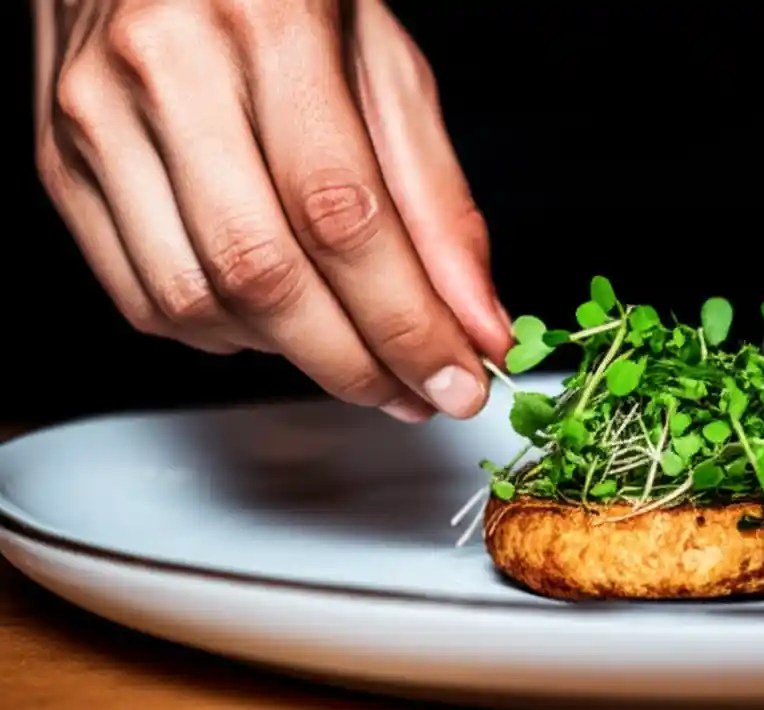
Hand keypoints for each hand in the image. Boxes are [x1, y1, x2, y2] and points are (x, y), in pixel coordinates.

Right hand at [33, 0, 511, 419]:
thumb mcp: (385, 65)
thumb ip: (437, 198)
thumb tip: (477, 321)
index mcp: (269, 23)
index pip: (343, 216)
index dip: (406, 322)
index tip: (458, 380)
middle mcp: (168, 68)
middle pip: (263, 273)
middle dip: (354, 362)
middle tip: (416, 393)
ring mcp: (96, 118)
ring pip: (195, 301)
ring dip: (293, 357)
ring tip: (358, 356)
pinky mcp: (61, 164)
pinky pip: (143, 298)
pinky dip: (225, 336)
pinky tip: (276, 321)